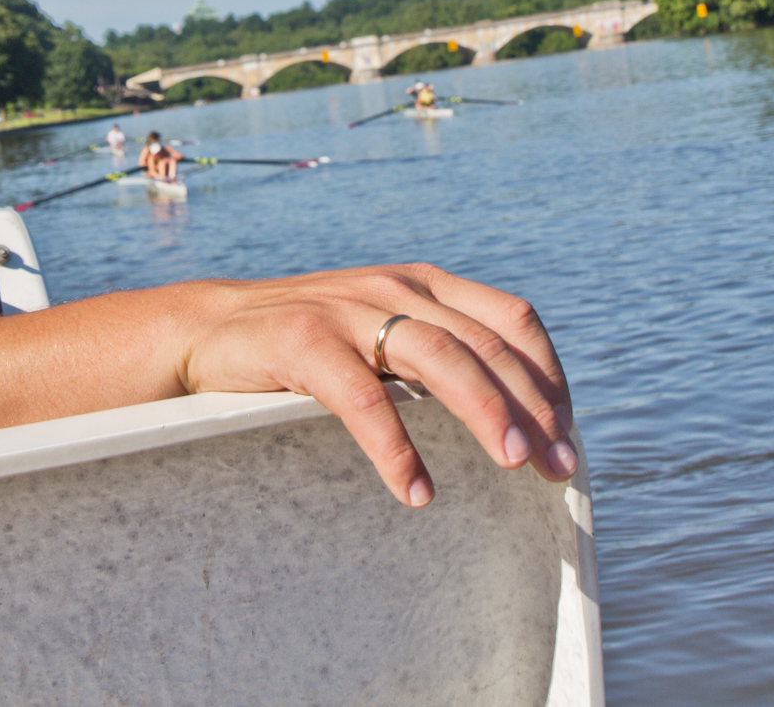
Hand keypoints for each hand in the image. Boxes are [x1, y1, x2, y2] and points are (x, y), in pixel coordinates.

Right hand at [173, 263, 576, 506]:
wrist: (207, 327)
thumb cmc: (305, 342)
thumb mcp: (379, 329)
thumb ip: (434, 348)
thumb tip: (511, 411)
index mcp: (423, 283)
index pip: (512, 318)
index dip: (548, 374)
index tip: (567, 432)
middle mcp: (395, 288)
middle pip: (486, 344)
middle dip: (532, 407)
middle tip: (557, 467)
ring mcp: (349, 310)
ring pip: (440, 358)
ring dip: (485, 413)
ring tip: (511, 465)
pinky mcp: (304, 341)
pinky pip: (363, 398)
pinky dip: (396, 446)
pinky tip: (416, 489)